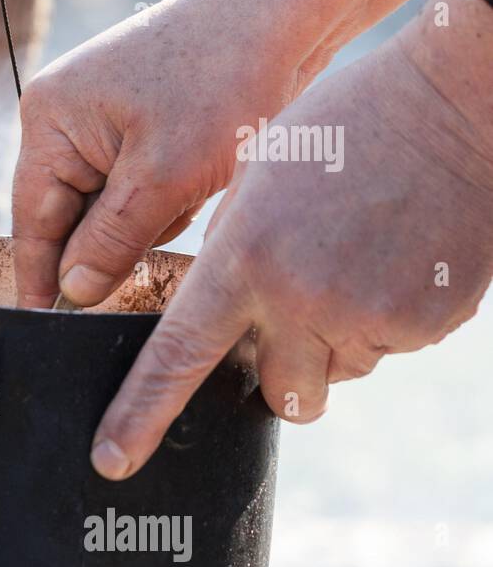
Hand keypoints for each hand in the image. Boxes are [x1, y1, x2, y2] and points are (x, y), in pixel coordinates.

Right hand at [12, 0, 468, 310]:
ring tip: (201, 181)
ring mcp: (104, 118)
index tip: (41, 328)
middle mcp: (65, 117)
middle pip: (72, 217)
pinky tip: (210, 170)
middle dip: (119, 235)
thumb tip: (71, 293)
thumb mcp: (163, 177)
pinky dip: (174, 195)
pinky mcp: (144, 122)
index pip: (33, 221)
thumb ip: (109, 242)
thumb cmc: (222, 81)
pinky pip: (142, 187)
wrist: (289, 11)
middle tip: (167, 228)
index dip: (40, 278)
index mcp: (49, 120)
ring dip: (155, 215)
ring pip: (113, 208)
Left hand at [90, 0, 492, 479]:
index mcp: (246, 260)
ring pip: (335, 372)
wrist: (455, 106)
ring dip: (332, 341)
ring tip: (351, 259)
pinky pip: (385, 349)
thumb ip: (232, 256)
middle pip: (275, 391)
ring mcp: (369, 317)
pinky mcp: (427, 323)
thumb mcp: (258, 179)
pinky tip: (390, 257)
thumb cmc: (346, 128)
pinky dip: (382, 319)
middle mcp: (302, 300)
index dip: (140, 415)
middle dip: (277, 371)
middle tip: (296, 309)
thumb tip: (220, 318)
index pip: (177, 358)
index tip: (111, 459)